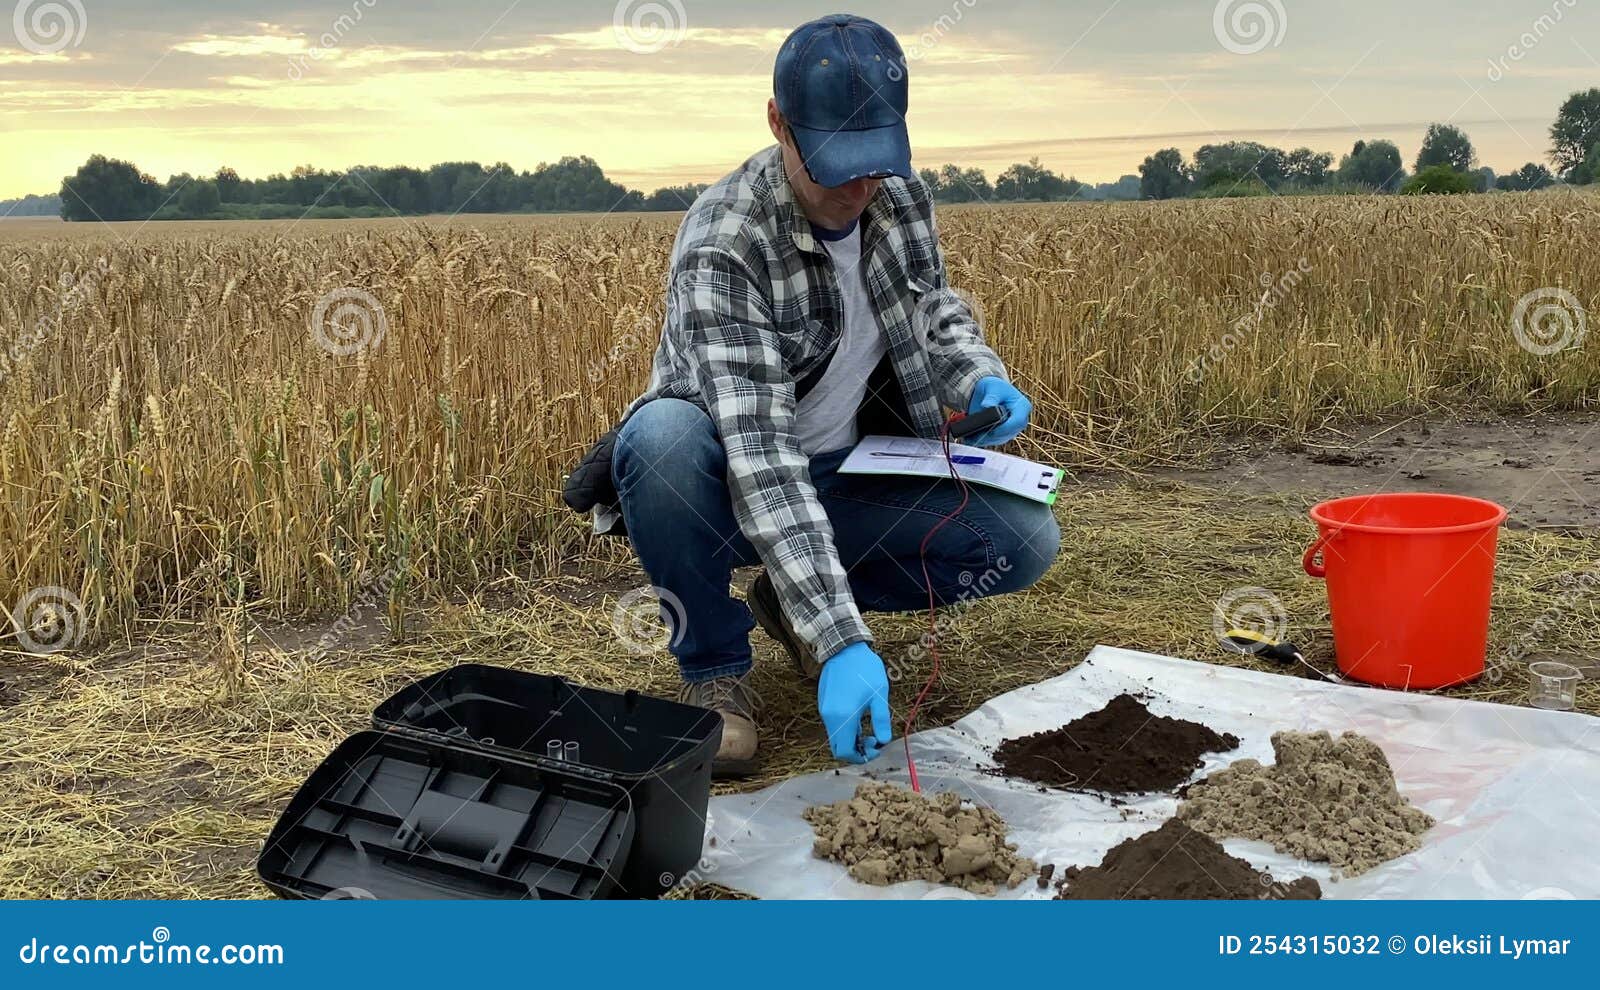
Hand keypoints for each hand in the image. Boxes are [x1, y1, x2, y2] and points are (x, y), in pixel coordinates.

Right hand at [817, 643, 891, 763]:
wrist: (844, 649)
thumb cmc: (865, 670)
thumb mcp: (879, 695)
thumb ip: (881, 720)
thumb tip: (884, 741)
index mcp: (844, 717)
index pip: (846, 752)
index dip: (861, 757)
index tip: (875, 748)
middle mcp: (830, 717)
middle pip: (838, 748)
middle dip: (855, 751)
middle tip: (872, 741)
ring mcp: (825, 711)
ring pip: (835, 738)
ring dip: (850, 740)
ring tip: (867, 729)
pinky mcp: (823, 705)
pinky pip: (832, 727)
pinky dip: (844, 730)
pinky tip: (858, 719)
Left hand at [964, 376, 1030, 446]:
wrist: (991, 393)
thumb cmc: (995, 388)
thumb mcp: (993, 388)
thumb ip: (991, 397)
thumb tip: (986, 406)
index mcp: (1022, 407)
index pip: (1018, 422)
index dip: (1004, 428)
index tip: (991, 429)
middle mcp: (1020, 420)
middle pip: (1009, 433)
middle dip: (992, 435)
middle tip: (976, 435)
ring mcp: (1012, 429)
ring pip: (1000, 439)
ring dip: (985, 440)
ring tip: (971, 437)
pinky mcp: (1003, 434)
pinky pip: (993, 441)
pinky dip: (982, 440)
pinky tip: (971, 439)